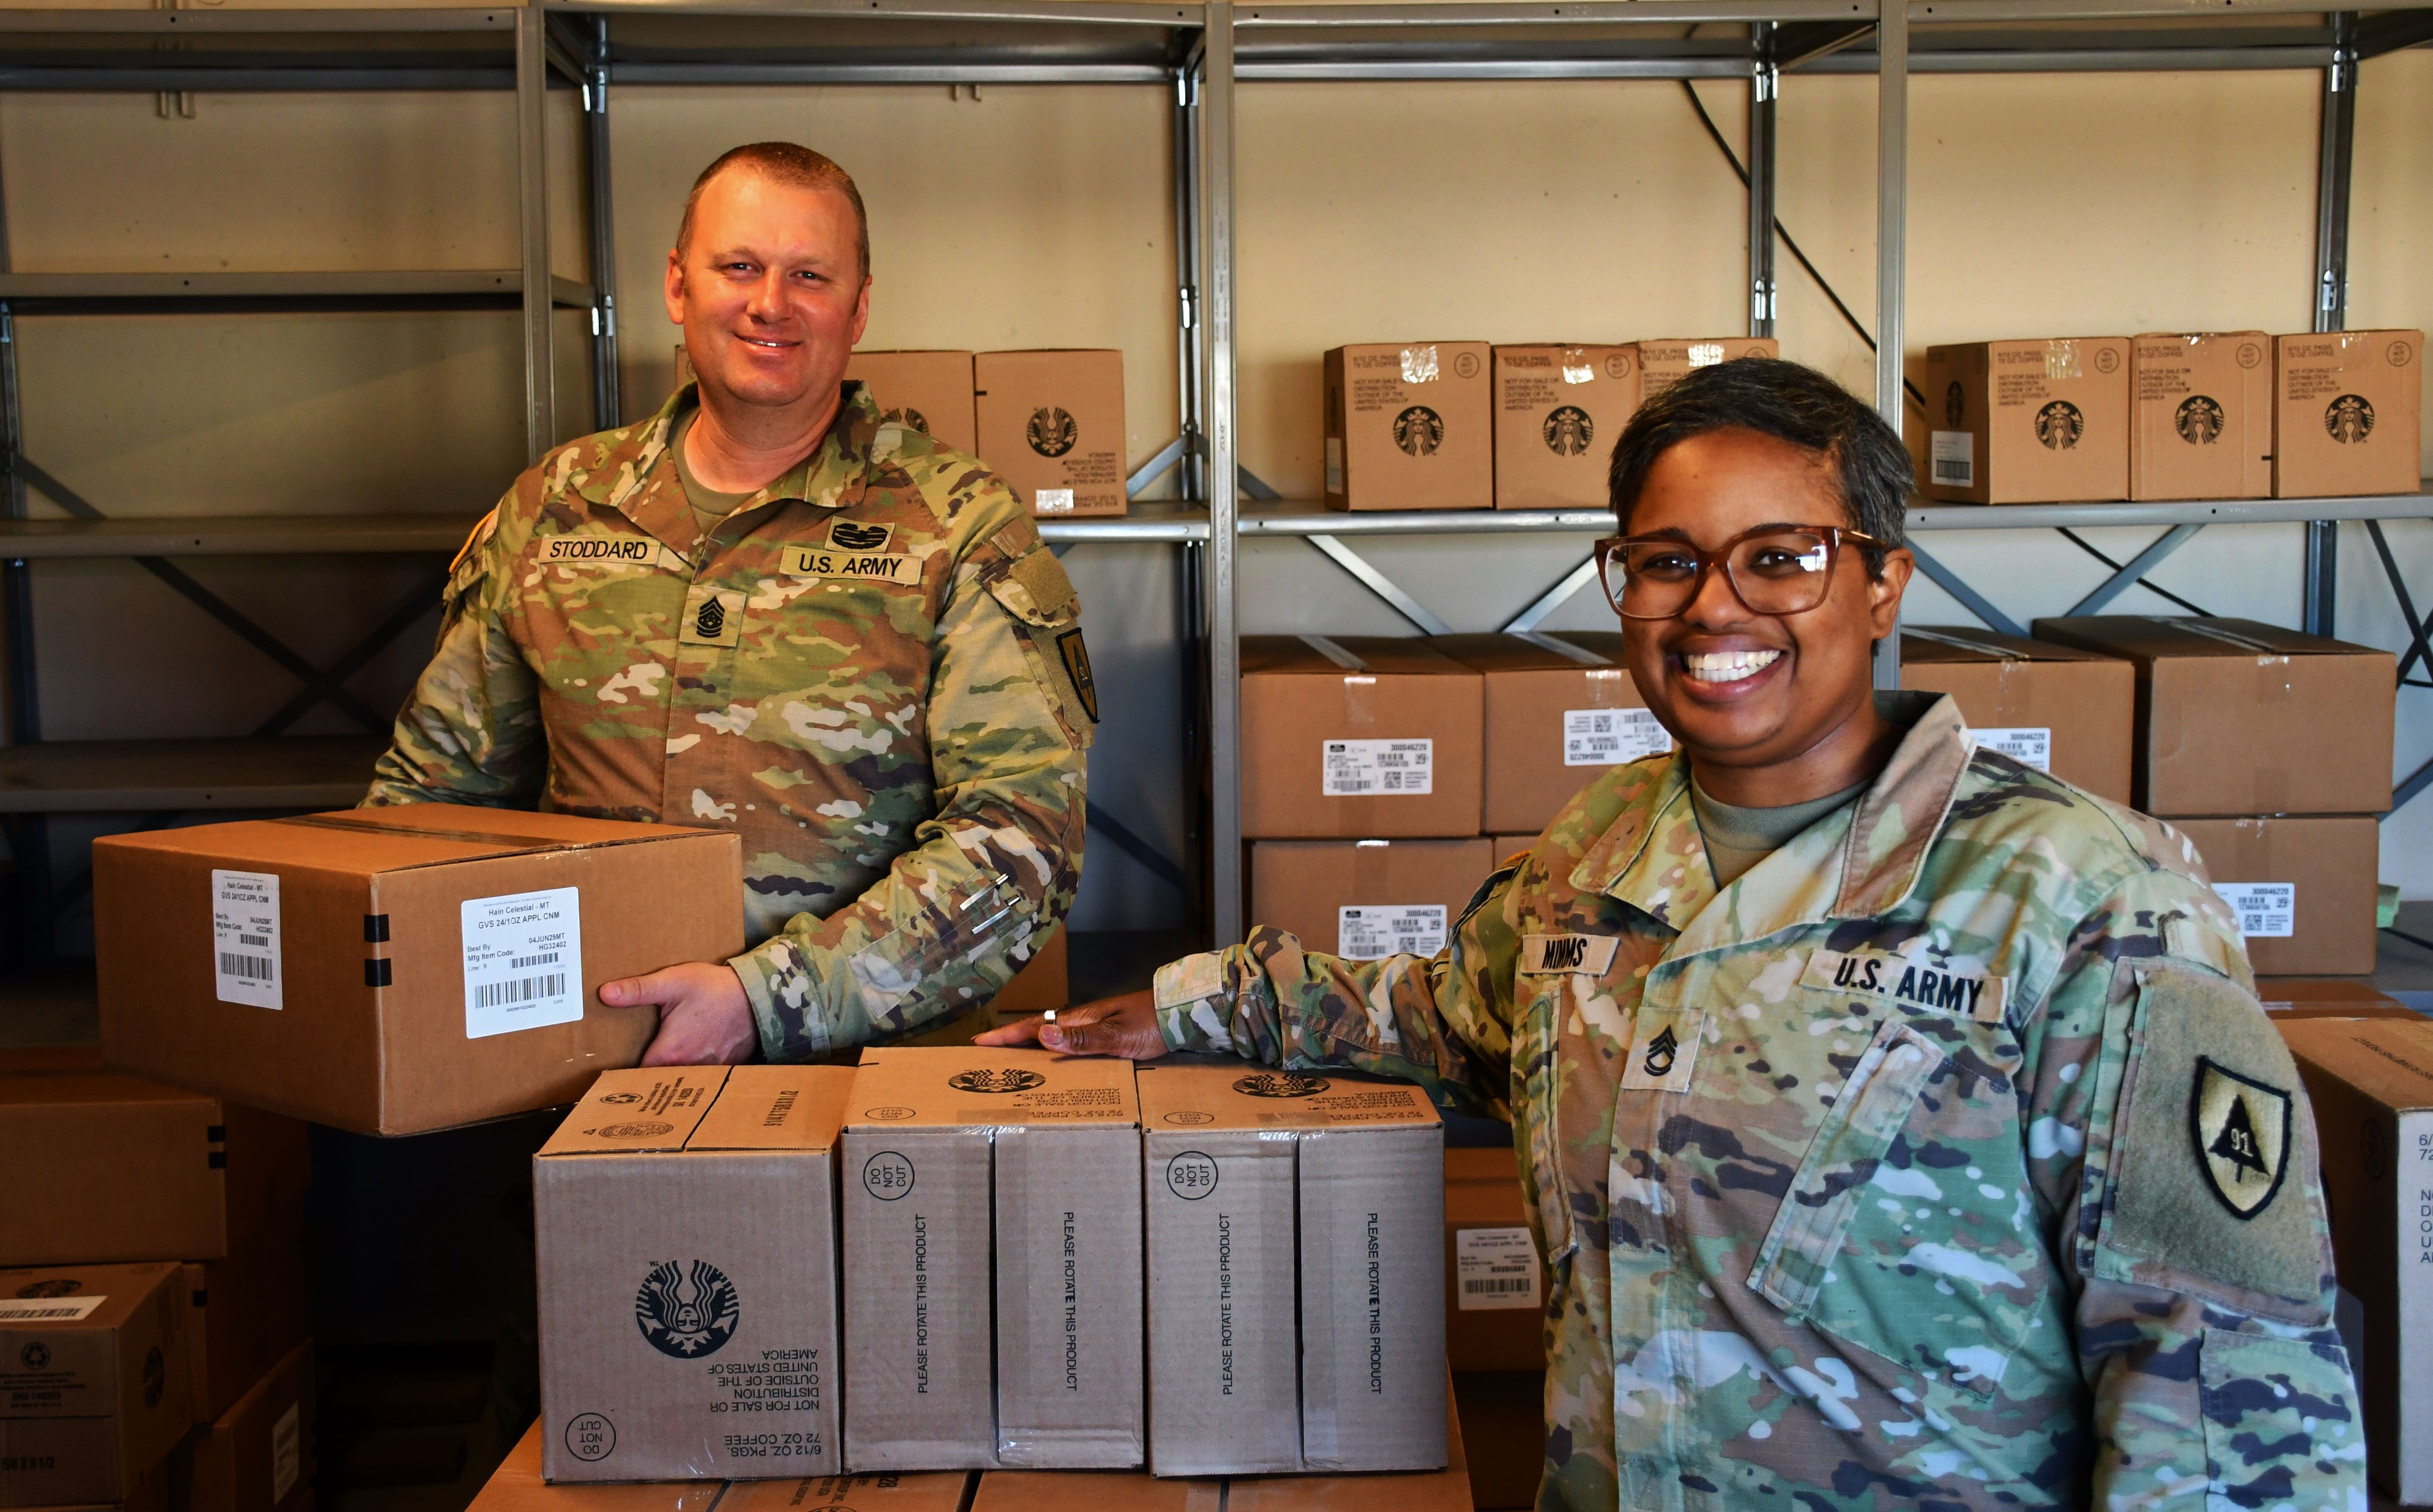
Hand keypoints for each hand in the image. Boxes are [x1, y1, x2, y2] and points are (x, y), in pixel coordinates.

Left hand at [601, 962, 758, 1065]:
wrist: (758, 995)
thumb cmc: (714, 988)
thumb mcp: (672, 983)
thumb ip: (637, 990)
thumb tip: (604, 994)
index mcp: (670, 1052)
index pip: (638, 1076)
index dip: (627, 1076)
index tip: (616, 1077)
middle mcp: (689, 1067)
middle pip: (662, 1081)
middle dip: (651, 1078)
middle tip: (637, 1076)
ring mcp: (710, 1070)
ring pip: (684, 1080)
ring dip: (675, 1076)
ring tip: (664, 1069)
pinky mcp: (726, 1067)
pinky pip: (705, 1077)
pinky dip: (697, 1072)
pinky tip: (695, 1059)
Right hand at [975, 990, 1167, 1059]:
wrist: (1181, 1014)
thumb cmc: (1151, 1023)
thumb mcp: (1116, 1035)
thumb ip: (1082, 1039)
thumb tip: (1042, 1034)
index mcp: (1079, 1021)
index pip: (1034, 1028)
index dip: (1006, 1036)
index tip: (979, 1043)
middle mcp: (1082, 1023)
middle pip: (1039, 1033)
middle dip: (1012, 1043)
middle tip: (986, 1056)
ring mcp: (1095, 1029)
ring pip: (1054, 1039)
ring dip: (1032, 1048)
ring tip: (1012, 1062)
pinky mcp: (1108, 1037)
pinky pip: (1072, 1046)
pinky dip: (1056, 1053)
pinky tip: (1055, 1064)